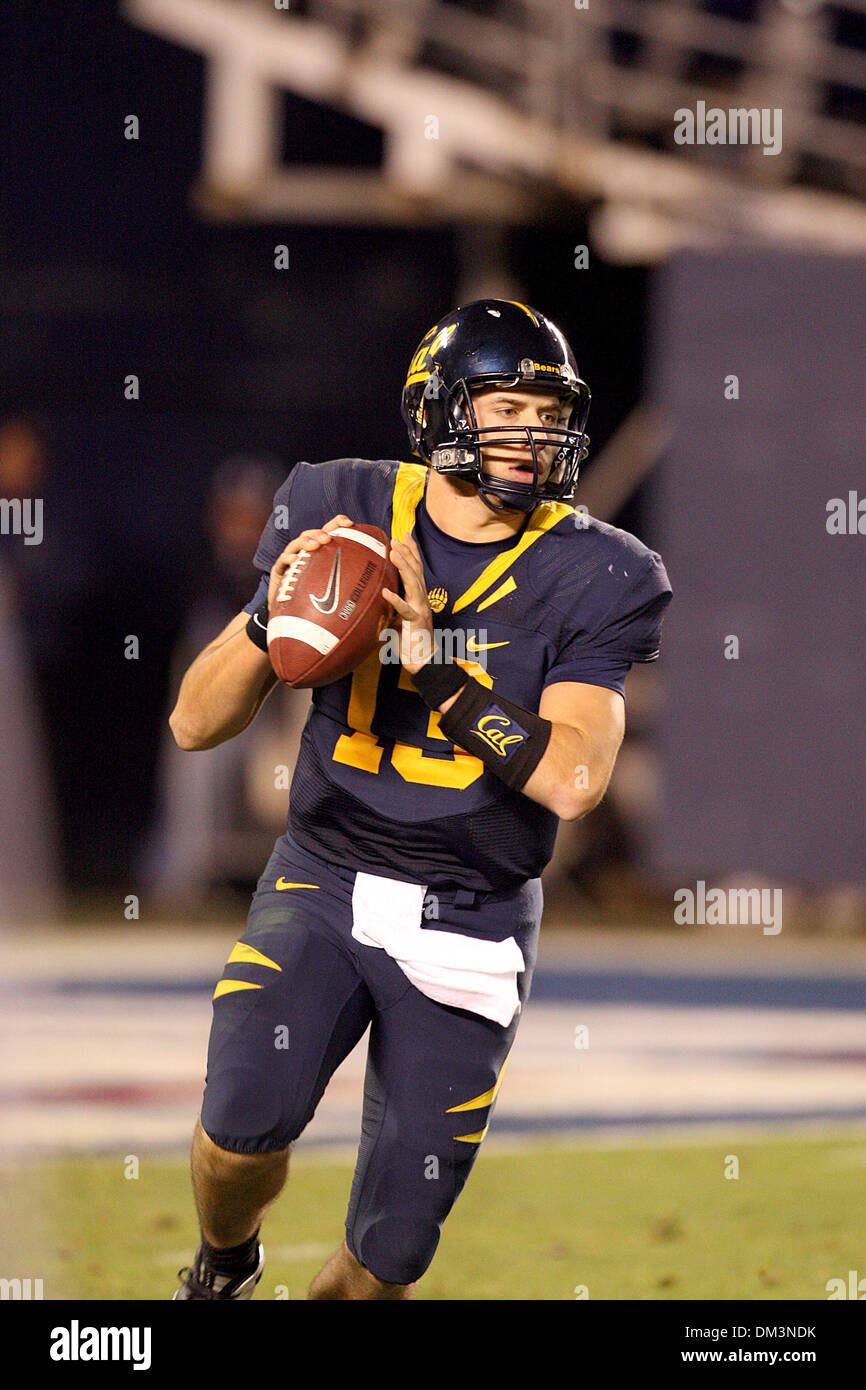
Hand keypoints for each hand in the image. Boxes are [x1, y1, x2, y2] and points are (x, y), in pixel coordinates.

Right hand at [267, 514, 353, 610]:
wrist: (291, 616)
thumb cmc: (317, 601)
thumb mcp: (336, 589)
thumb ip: (352, 583)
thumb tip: (379, 585)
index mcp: (319, 553)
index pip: (327, 532)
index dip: (337, 523)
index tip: (350, 522)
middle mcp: (304, 553)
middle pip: (310, 535)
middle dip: (319, 533)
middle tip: (328, 539)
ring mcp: (290, 561)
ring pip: (295, 544)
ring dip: (305, 542)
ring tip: (314, 546)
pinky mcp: (279, 571)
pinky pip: (281, 562)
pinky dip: (287, 558)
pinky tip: (295, 559)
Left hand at [382, 532, 435, 675]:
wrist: (424, 661)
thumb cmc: (410, 641)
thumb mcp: (398, 619)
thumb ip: (391, 606)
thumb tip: (374, 597)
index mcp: (418, 597)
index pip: (416, 569)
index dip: (411, 551)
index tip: (404, 535)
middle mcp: (422, 600)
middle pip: (416, 571)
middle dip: (407, 552)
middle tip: (397, 537)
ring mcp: (421, 610)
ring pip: (414, 583)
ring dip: (404, 566)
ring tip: (394, 552)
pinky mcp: (416, 623)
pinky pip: (405, 610)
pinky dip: (396, 600)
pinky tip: (385, 592)